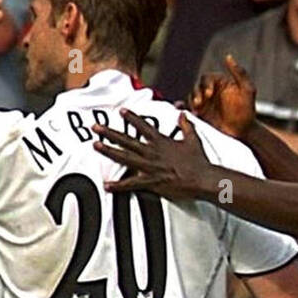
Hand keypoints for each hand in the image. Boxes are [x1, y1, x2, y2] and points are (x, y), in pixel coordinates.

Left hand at [93, 110, 215, 198]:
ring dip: (108, 151)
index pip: (143, 126)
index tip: (120, 111)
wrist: (202, 179)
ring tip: (96, 146)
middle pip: (126, 140)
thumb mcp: (193, 139)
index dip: (131, 118)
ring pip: (124, 157)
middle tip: (96, 127)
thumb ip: (185, 125)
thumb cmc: (198, 161)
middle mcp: (152, 152)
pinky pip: (131, 184)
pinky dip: (118, 185)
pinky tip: (107, 185)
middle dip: (110, 132)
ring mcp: (149, 167)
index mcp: (161, 141)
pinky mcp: (151, 182)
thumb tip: (182, 113)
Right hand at [189, 54, 255, 137]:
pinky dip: (186, 110)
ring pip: (191, 98)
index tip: (209, 94)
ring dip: (191, 102)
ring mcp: (205, 103)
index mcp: (219, 83)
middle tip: (199, 103)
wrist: (244, 131)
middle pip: (196, 87)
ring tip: (196, 110)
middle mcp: (210, 91)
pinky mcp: (201, 115)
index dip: (206, 84)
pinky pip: (190, 110)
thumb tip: (228, 57)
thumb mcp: (247, 89)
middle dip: (196, 94)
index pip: (206, 78)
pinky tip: (188, 113)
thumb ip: (239, 72)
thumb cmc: (248, 110)